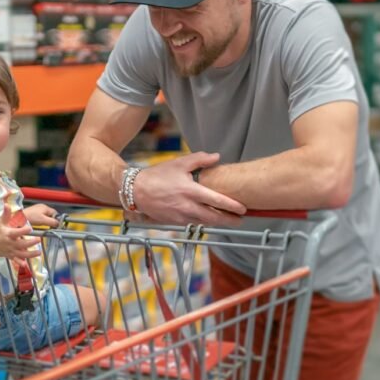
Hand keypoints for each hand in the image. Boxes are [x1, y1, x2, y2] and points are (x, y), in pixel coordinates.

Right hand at [0, 207, 41, 261]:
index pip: (16, 233)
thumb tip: (7, 204)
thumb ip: (6, 214)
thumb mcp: (2, 223)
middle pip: (21, 244)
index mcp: (8, 234)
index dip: (22, 231)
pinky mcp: (12, 257)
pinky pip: (16, 261)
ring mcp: (11, 251)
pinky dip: (20, 263)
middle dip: (30, 243)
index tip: (30, 228)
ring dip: (30, 254)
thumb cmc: (0, 232)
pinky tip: (26, 265)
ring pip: (21, 254)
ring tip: (39, 252)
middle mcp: (10, 244)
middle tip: (39, 239)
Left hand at [23, 203, 59, 227]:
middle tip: (50, 227)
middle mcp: (41, 207)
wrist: (18, 218)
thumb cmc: (30, 218)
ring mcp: (36, 210)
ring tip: (43, 226)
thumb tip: (59, 224)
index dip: (57, 219)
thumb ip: (52, 222)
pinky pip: (39, 217)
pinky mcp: (32, 213)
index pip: (55, 213)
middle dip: (51, 221)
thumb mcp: (43, 220)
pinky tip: (38, 225)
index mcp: (45, 207)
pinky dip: (40, 221)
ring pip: (45, 217)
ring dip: (45, 222)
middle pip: (50, 215)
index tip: (57, 226)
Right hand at [130, 152, 246, 226]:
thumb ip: (200, 159)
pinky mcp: (174, 222)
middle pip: (214, 218)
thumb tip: (217, 157)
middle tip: (240, 221)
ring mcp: (181, 216)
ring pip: (204, 222)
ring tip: (227, 219)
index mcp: (191, 191)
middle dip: (229, 221)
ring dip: (217, 222)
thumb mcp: (179, 163)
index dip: (232, 206)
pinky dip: (202, 221)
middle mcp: (187, 206)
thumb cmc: (157, 175)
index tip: (243, 209)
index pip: (217, 201)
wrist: (136, 191)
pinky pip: (193, 223)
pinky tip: (208, 218)